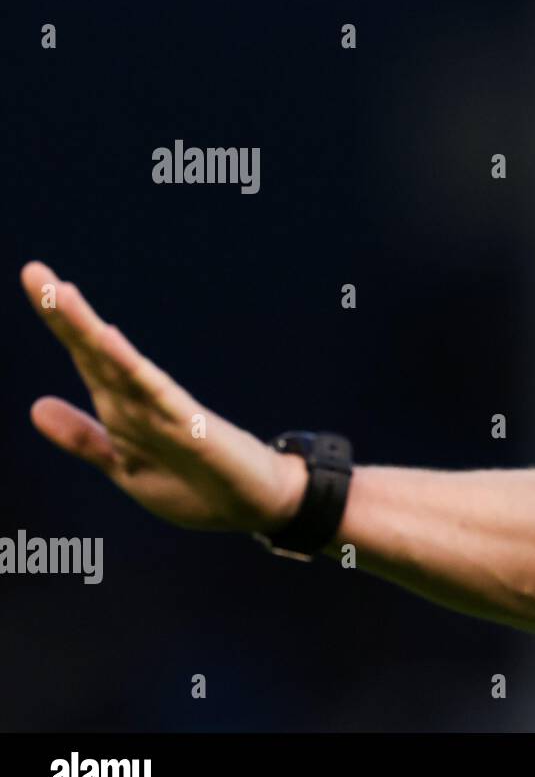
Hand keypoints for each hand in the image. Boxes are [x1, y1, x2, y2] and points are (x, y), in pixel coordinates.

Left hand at [21, 261, 307, 533]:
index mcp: (124, 412)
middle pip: (97, 354)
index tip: (35, 277)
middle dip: (66, 316)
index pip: (87, 360)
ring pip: (119, 366)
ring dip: (89, 331)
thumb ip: (83, 438)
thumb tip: (35, 405)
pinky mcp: (192, 427)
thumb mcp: (126, 466)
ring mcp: (167, 412)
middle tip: (33, 271)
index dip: (61, 325)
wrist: (259, 504)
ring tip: (63, 293)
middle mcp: (142, 403)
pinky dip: (130, 367)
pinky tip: (109, 341)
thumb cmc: (197, 487)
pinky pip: (155, 394)